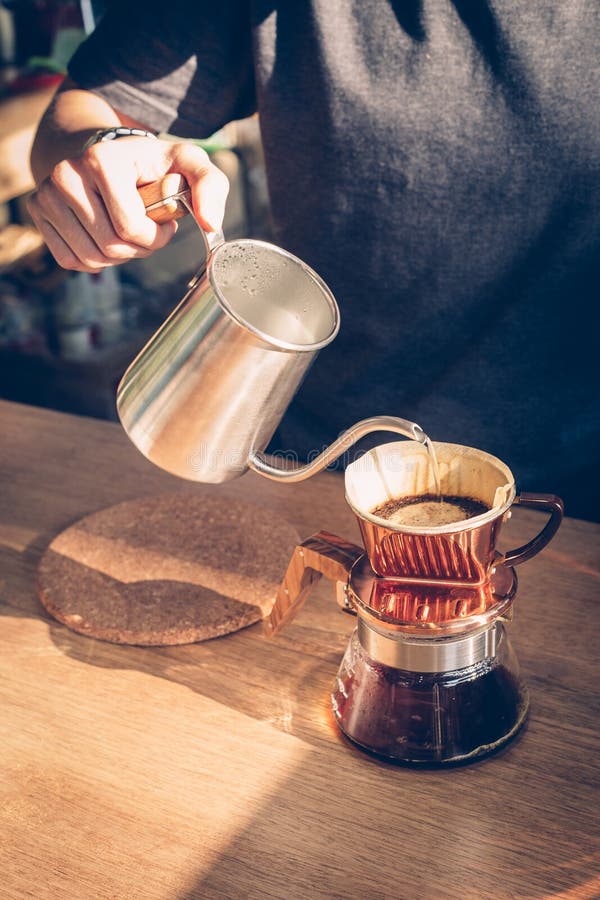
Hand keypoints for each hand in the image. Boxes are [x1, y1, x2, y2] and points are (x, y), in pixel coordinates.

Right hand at [27, 137, 228, 271]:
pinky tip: (104, 235)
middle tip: (147, 231)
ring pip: (91, 259)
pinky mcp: (39, 212)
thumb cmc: (153, 165)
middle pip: (111, 247)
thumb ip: (210, 186)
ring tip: (126, 231)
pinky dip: (95, 259)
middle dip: (138, 249)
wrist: (106, 153)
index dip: (156, 238)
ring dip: (118, 256)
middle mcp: (66, 174)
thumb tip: (210, 224)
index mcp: (101, 159)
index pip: (131, 228)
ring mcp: (47, 193)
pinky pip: (71, 261)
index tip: (164, 224)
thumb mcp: (188, 164)